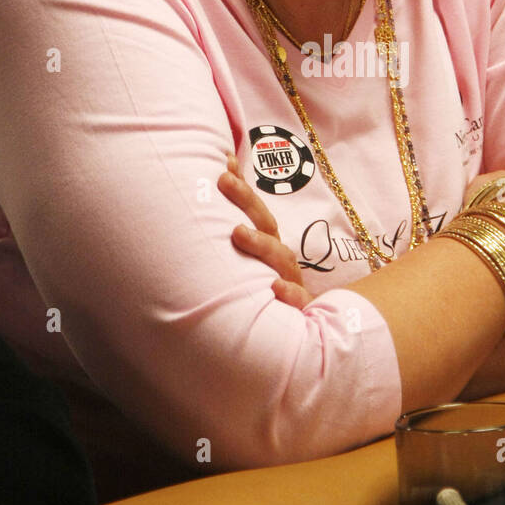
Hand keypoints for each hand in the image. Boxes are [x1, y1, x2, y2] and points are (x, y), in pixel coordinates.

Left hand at [217, 155, 312, 309]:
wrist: (291, 342)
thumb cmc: (258, 298)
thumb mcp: (242, 271)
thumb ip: (228, 240)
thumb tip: (205, 199)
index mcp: (267, 247)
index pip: (255, 212)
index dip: (241, 187)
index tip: (224, 162)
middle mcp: (279, 261)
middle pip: (267, 226)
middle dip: (246, 201)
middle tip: (223, 180)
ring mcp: (292, 283)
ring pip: (281, 259)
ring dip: (261, 243)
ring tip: (238, 232)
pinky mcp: (300, 311)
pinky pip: (298, 301)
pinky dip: (289, 294)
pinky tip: (276, 288)